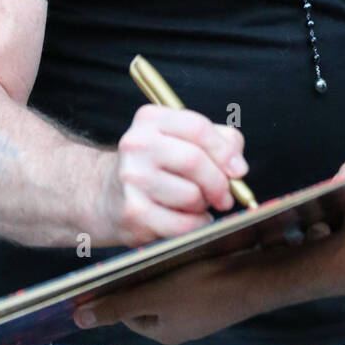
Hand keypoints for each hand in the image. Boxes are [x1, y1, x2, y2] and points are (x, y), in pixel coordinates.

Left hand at [73, 242, 290, 344]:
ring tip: (164, 247)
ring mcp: (200, 309)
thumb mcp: (154, 296)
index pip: (127, 311)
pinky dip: (184, 264)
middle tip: (142, 252)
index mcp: (163, 332)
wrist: (258, 276)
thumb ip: (117, 305)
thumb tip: (79, 319)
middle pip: (148, 298)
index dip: (120, 288)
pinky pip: (190, 278)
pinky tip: (187, 247)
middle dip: (143, 276)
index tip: (118, 265)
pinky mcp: (216, 292)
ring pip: (169, 286)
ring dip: (163, 267)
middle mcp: (181, 325)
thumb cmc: (205, 288)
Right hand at [95, 105, 247, 246]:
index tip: (238, 170)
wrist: (106, 195)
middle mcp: (136, 145)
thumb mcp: (181, 140)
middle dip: (219, 183)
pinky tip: (189, 219)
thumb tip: (237, 165)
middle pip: (195, 161)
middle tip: (224, 195)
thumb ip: (219, 140)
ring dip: (203, 205)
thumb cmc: (155, 166)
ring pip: (192, 195)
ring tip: (194, 203)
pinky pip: (184, 225)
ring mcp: (132, 179)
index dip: (225, 151)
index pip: (198, 128)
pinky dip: (196, 225)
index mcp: (150, 119)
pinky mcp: (134, 212)